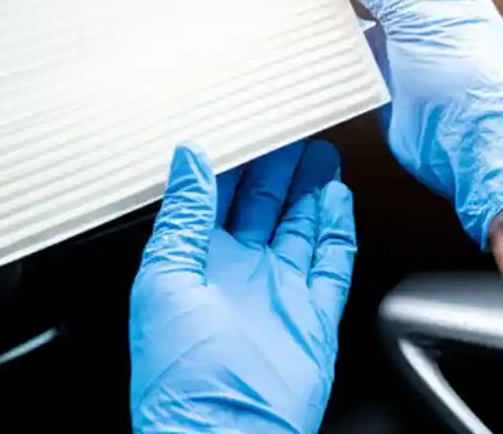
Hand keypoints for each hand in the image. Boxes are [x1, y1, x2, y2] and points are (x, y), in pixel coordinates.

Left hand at [130, 141, 354, 433]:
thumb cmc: (180, 376)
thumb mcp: (164, 277)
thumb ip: (183, 216)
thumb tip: (187, 160)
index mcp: (195, 265)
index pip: (216, 200)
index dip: (233, 163)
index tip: (245, 126)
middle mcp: (238, 277)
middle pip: (263, 207)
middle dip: (277, 168)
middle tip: (291, 129)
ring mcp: (278, 296)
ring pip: (299, 229)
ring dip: (309, 191)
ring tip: (320, 152)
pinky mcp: (313, 317)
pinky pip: (330, 263)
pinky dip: (336, 230)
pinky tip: (337, 200)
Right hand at [310, 0, 502, 247]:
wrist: (482, 155)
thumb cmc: (476, 84)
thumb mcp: (418, 14)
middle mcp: (418, 15)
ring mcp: (400, 52)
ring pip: (350, 23)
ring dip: (323, 18)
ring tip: (284, 2)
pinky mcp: (382, 86)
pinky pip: (345, 63)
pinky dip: (325, 56)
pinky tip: (302, 48)